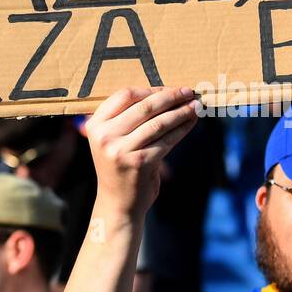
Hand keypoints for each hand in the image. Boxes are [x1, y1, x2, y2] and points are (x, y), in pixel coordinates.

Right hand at [83, 87, 199, 219]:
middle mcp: (106, 136)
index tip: (169, 88)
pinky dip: (182, 129)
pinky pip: (167, 140)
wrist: (118, 203)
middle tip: (188, 92)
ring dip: (181, 112)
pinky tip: (192, 123)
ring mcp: (122, 150)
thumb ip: (126, 118)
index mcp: (96, 125)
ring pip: (159, 123)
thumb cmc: (120, 166)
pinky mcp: (141, 162)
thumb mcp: (112, 140)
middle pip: (145, 106)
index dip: (150, 89)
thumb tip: (163, 93)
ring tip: (195, 106)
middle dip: (171, 97)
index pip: (124, 95)